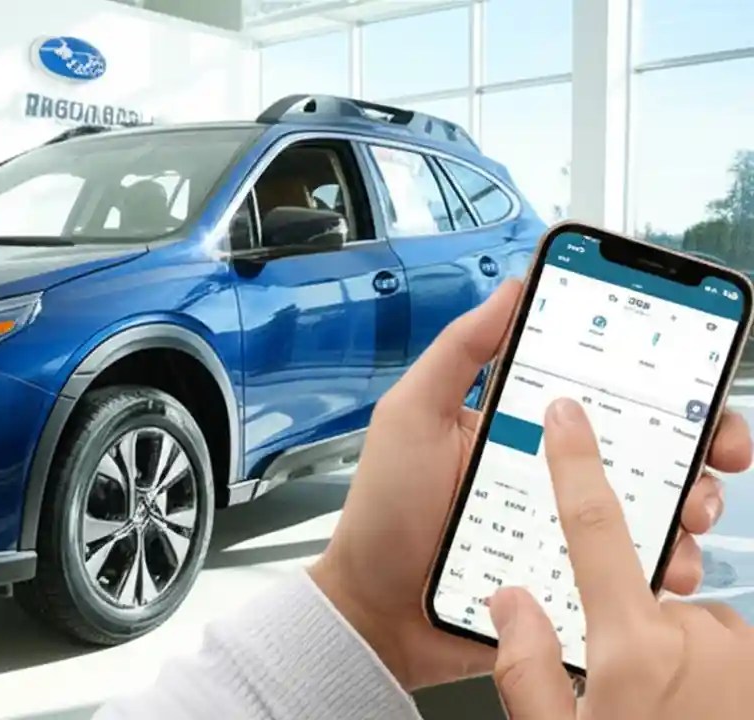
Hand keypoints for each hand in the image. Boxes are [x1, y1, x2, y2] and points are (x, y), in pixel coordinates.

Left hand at [308, 279, 751, 690]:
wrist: (373, 609)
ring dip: (691, 506)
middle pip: (650, 449)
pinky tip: (663, 568)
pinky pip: (632, 574)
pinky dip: (661, 570)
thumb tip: (513, 288)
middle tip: (718, 451)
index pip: (603, 391)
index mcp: (524, 427)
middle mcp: (555, 475)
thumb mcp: (411, 416)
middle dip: (700, 443)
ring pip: (655, 511)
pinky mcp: (572, 583)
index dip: (658, 380)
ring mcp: (567, 530)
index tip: (697, 374)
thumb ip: (458, 353)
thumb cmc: (384, 511)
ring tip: (688, 513)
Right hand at [491, 398, 753, 718]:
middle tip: (624, 698)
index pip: (598, 531)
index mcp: (634, 649)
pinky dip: (712, 682)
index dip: (577, 465)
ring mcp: (745, 657)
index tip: (570, 416)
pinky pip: (729, 657)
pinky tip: (695, 719)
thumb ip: (525, 667)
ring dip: (676, 666)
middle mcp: (700, 641)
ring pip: (692, 632)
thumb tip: (510, 604)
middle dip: (629, 631)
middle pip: (647, 597)